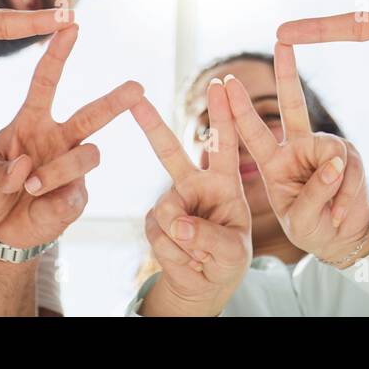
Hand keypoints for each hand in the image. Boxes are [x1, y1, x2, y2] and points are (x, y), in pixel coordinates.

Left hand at [0, 27, 142, 248]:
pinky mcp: (77, 197)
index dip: (57, 53)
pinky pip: (74, 194)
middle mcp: (58, 139)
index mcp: (31, 122)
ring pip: (86, 155)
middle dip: (115, 101)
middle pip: (91, 115)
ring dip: (56, 171)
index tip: (71, 24)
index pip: (46, 82)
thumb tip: (25, 168)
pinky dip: (53, 202)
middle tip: (136, 89)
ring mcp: (72, 168)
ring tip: (31, 186)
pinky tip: (41, 207)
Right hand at [131, 82, 251, 315]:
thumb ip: (210, 237)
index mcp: (223, 182)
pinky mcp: (153, 221)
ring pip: (168, 214)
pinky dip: (175, 256)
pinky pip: (159, 236)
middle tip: (135, 99)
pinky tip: (187, 260)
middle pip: (169, 151)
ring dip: (187, 244)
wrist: (204, 284)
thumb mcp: (233, 252)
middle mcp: (194, 184)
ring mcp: (171, 202)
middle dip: (152, 124)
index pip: (224, 144)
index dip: (223, 115)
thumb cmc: (228, 259)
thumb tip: (178, 224)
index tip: (221, 85)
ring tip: (202, 256)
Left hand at [225, 43, 368, 263]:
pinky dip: (346, 198)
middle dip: (286, 73)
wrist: (343, 237)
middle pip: (293, 105)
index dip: (239, 108)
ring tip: (330, 215)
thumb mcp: (301, 218)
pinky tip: (339, 215)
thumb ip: (314, 193)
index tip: (226, 80)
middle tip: (282, 41)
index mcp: (273, 162)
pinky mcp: (349, 156)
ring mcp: (325, 148)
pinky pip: (350, 170)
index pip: (253, 132)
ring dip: (332, 190)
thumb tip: (337, 162)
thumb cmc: (312, 226)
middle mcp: (297, 147)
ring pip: (332, 155)